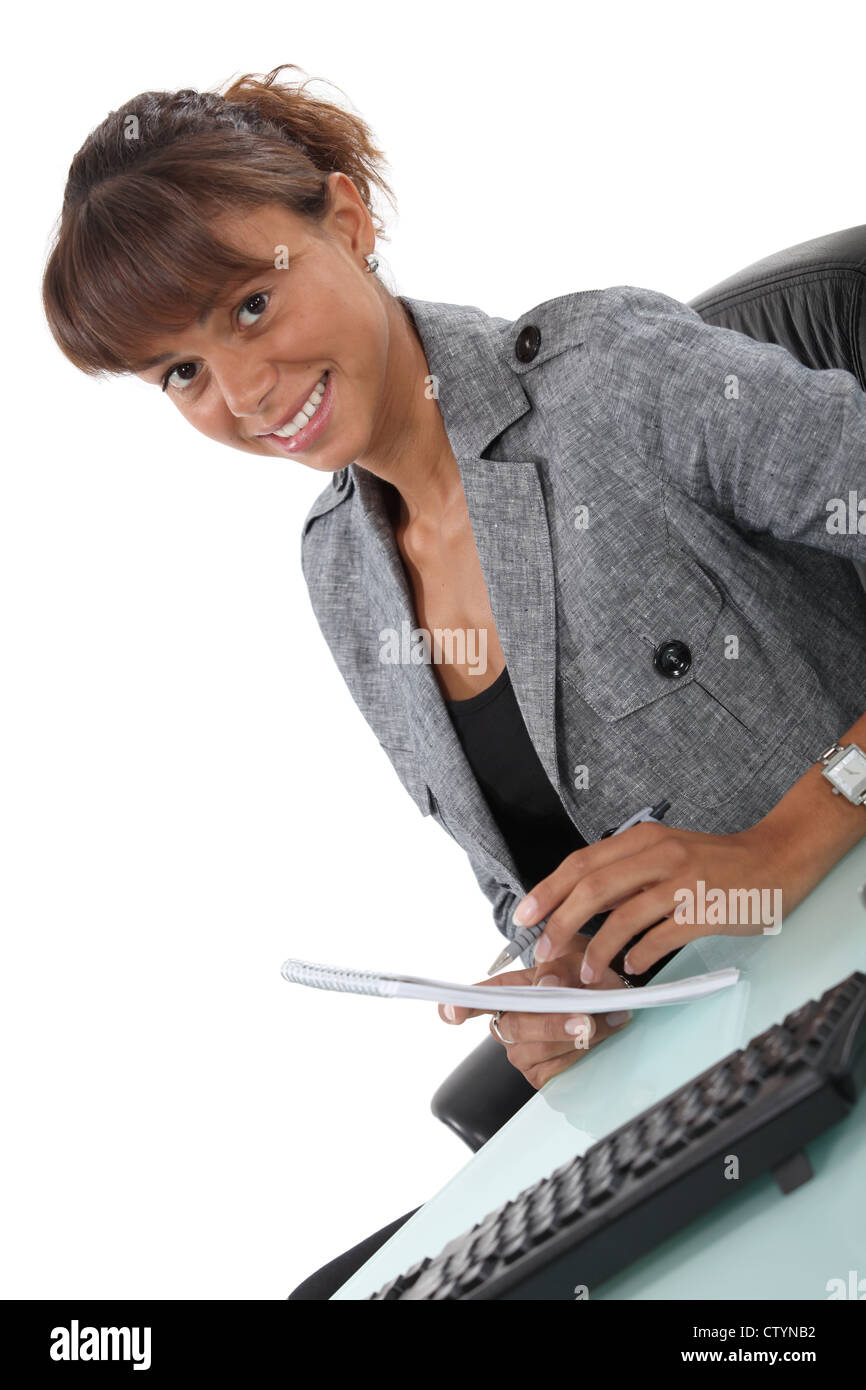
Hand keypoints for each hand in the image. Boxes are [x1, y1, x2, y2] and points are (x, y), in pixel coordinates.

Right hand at [437, 939, 632, 1089]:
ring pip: (535, 1051)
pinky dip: (579, 1055)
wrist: (614, 1001)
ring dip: (573, 1039)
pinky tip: (598, 1039)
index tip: (450, 1013)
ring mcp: (523, 1052)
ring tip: (605, 1022)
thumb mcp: (578, 958)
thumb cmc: (587, 975)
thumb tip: (545, 985)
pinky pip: (554, 1070)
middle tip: (584, 1021)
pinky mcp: (541, 1075)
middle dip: (547, 1025)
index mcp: (509, 991)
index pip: (478, 998)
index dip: (459, 1005)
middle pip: (513, 1026)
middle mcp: (509, 1022)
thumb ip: (561, 966)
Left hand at [513, 817, 816, 983]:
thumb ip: (627, 874)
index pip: (581, 863)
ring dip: (598, 950)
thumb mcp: (665, 854)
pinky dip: (640, 956)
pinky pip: (661, 937)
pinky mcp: (706, 910)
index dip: (548, 891)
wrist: (776, 859)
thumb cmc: (715, 863)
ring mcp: (683, 882)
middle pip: (593, 888)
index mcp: (643, 839)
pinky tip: (632, 970)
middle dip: (560, 922)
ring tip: (585, 974)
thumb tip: (578, 905)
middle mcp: (659, 854)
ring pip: (624, 916)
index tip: (524, 916)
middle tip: (543, 950)